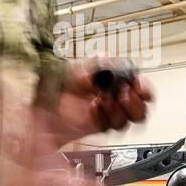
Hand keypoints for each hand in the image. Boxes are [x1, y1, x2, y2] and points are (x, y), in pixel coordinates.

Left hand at [34, 56, 152, 151]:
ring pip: (132, 119)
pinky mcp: (101, 125)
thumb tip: (111, 59)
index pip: (140, 85)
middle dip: (135, 101)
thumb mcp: (79, 66)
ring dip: (122, 110)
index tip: (135, 84)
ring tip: (107, 101)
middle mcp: (115, 97)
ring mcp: (109, 112)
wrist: (42, 102)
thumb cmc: (58, 82)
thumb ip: (98, 62)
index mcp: (115, 80)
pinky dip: (106, 116)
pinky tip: (94, 109)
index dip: (142, 86)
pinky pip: (113, 126)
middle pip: (143, 105)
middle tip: (123, 95)